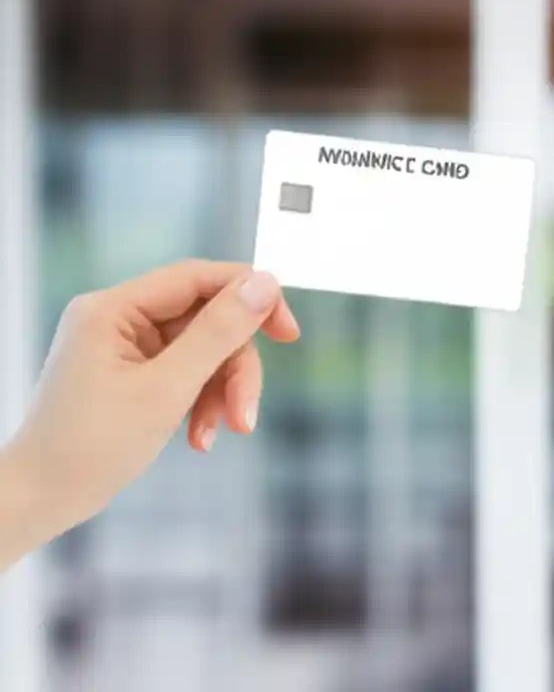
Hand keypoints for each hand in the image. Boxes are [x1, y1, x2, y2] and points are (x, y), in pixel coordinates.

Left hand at [0, 261, 299, 566]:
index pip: (198, 278)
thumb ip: (218, 333)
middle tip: (247, 414)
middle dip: (234, 369)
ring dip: (222, 392)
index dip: (250, 298)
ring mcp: (124, 347)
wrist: (39, 499)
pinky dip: (202, 403)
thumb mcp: (166, 389)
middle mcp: (117, 318)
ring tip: (225, 432)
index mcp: (113, 308)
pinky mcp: (131, 374)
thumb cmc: (89, 447)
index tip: (289, 331)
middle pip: (207, 321)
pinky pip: (186, 374)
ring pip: (203, 352)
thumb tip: (265, 284)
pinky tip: (200, 438)